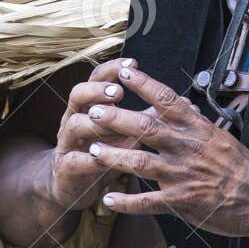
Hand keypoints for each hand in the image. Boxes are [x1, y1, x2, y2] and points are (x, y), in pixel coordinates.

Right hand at [50, 57, 141, 212]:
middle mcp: (75, 118)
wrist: (74, 185)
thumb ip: (148, 118)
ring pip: (74, 125)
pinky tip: (100, 158)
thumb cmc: (107, 153)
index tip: (133, 62)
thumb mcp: (128, 134)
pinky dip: (88, 159)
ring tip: (110, 126)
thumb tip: (183, 104)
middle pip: (78, 94)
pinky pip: (72, 160)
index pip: (98, 78)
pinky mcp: (65, 167)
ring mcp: (67, 142)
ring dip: (93, 124)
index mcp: (91, 106)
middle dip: (97, 91)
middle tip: (118, 93)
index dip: (112, 69)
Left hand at [86, 64, 248, 237]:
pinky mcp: (181, 201)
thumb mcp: (220, 135)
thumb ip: (195, 121)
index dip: (143, 84)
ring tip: (92, 151)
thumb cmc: (243, 166)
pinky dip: (125, 201)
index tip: (122, 72)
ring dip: (113, 157)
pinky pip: (147, 202)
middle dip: (116, 119)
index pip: (167, 99)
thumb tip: (180, 103)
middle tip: (93, 111)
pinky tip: (108, 199)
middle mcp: (187, 148)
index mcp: (198, 128)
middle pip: (145, 128)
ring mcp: (182, 175)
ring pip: (140, 163)